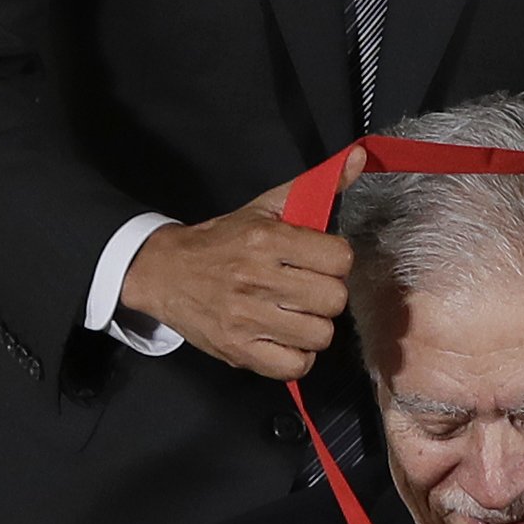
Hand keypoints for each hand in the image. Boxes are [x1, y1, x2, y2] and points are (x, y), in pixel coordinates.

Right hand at [119, 150, 365, 378]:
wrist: (165, 273)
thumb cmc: (222, 241)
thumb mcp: (265, 208)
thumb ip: (316, 188)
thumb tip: (358, 158)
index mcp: (266, 240)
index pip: (339, 258)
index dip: (335, 261)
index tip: (318, 262)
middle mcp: (256, 279)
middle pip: (334, 300)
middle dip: (327, 295)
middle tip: (307, 290)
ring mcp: (246, 319)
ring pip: (319, 335)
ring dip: (314, 327)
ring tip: (295, 315)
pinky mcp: (238, 351)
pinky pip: (295, 366)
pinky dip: (297, 356)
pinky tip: (285, 338)